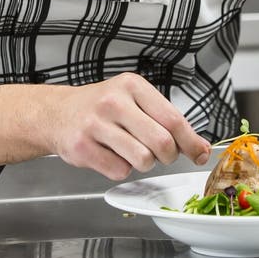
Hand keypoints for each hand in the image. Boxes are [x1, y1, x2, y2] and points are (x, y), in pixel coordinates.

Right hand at [47, 72, 211, 179]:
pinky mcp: (82, 148)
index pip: (173, 119)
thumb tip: (200, 148)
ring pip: (142, 159)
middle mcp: (114, 102)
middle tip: (161, 153)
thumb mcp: (134, 99)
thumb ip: (166, 119)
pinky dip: (121, 168)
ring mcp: (96, 125)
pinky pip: (119, 171)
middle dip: (168, 155)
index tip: (199, 154)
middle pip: (162, 142)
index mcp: (132, 85)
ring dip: (143, 162)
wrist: (58, 112)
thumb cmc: (102, 107)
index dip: (191, 142)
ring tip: (131, 149)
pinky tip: (111, 154)